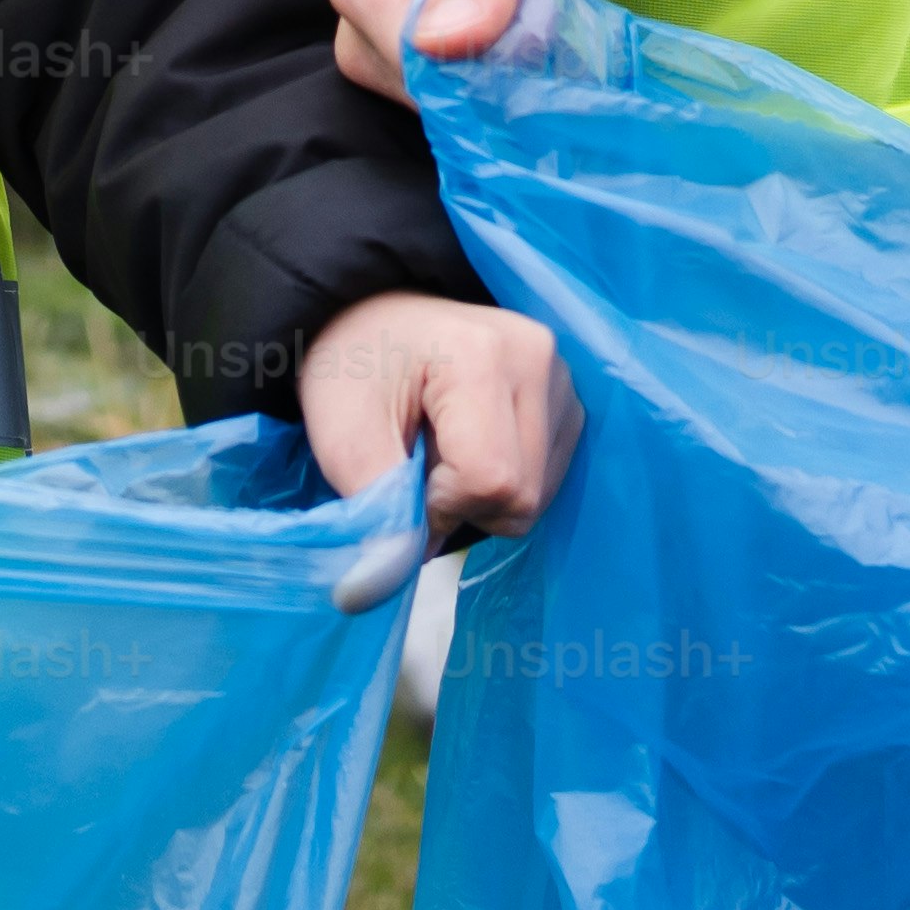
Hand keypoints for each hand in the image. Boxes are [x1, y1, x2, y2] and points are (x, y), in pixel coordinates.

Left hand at [297, 290, 580, 539]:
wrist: (376, 315)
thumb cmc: (353, 365)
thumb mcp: (340, 434)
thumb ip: (370, 513)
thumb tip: (369, 594)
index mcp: (483, 353)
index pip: (491, 479)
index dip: (440, 502)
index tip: (403, 473)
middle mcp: (541, 357)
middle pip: (523, 493)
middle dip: (462, 502)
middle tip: (418, 462)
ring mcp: (563, 375)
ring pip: (540, 494)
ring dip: (483, 496)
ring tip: (443, 447)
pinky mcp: (569, 397)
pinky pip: (548, 478)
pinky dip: (504, 481)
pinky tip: (471, 443)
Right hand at [326, 0, 598, 100]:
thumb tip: (442, 47)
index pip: (408, 65)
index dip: (473, 71)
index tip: (532, 46)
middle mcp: (387, 24)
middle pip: (438, 100)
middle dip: (506, 80)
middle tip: (555, 23)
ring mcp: (437, 47)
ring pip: (478, 108)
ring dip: (533, 82)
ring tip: (563, 22)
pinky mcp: (484, 56)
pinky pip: (514, 98)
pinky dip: (549, 83)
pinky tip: (572, 49)